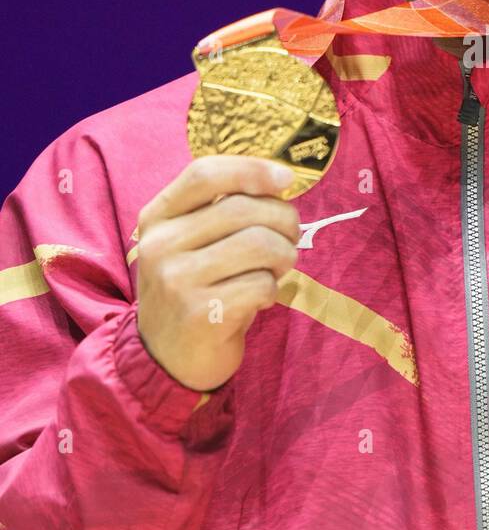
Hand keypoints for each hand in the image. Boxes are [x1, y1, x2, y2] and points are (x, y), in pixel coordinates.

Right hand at [135, 156, 300, 391]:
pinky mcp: (200, 313)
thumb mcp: (192, 242)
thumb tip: (279, 180)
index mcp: (157, 217)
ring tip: (278, 268)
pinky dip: (272, 289)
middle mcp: (160, 244)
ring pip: (259, 244)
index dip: (251, 169)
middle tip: (290, 237)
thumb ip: (222, 209)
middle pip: (242, 208)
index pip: (205, 174)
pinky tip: (259, 299)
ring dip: (284, 254)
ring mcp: (177, 280)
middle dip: (283, 219)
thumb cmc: (195, 289)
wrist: (167, 359)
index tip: (286, 178)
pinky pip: (261, 284)